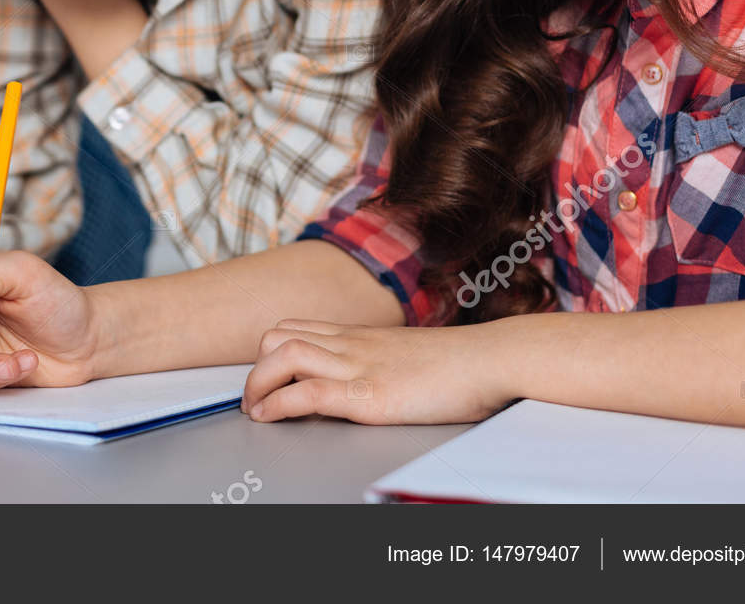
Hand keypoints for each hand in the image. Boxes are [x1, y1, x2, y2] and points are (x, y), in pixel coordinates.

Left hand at [241, 319, 513, 425]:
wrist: (491, 359)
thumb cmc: (459, 363)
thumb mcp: (406, 355)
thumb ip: (379, 361)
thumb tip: (367, 378)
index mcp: (359, 336)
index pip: (296, 327)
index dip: (270, 350)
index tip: (264, 376)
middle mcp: (351, 345)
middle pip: (278, 335)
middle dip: (255, 366)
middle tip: (253, 397)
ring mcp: (358, 367)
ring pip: (283, 355)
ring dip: (256, 383)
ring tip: (254, 409)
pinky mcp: (368, 395)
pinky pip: (308, 392)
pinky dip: (278, 404)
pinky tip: (270, 417)